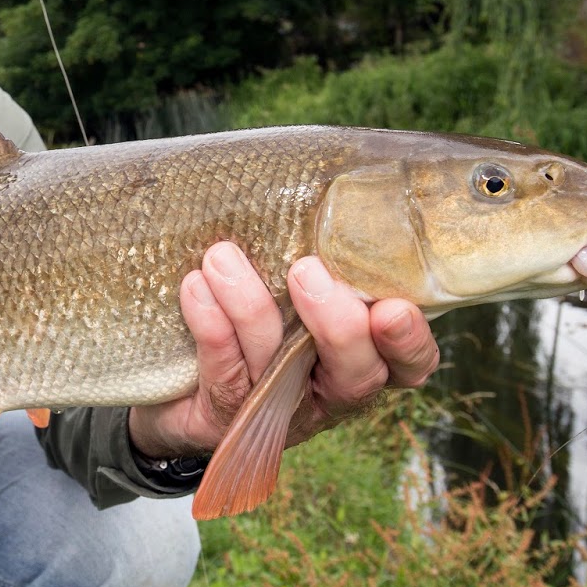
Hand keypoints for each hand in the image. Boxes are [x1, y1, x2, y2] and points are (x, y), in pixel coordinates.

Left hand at [128, 243, 439, 458]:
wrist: (177, 376)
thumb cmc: (254, 306)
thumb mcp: (292, 276)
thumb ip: (318, 243)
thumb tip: (330, 169)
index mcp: (362, 354)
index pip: (409, 361)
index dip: (409, 341)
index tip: (393, 308)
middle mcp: (327, 389)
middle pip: (355, 375)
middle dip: (337, 326)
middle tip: (306, 271)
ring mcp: (276, 409)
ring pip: (277, 368)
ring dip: (251, 307)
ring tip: (222, 257)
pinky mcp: (223, 417)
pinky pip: (223, 375)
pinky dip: (211, 329)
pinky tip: (195, 288)